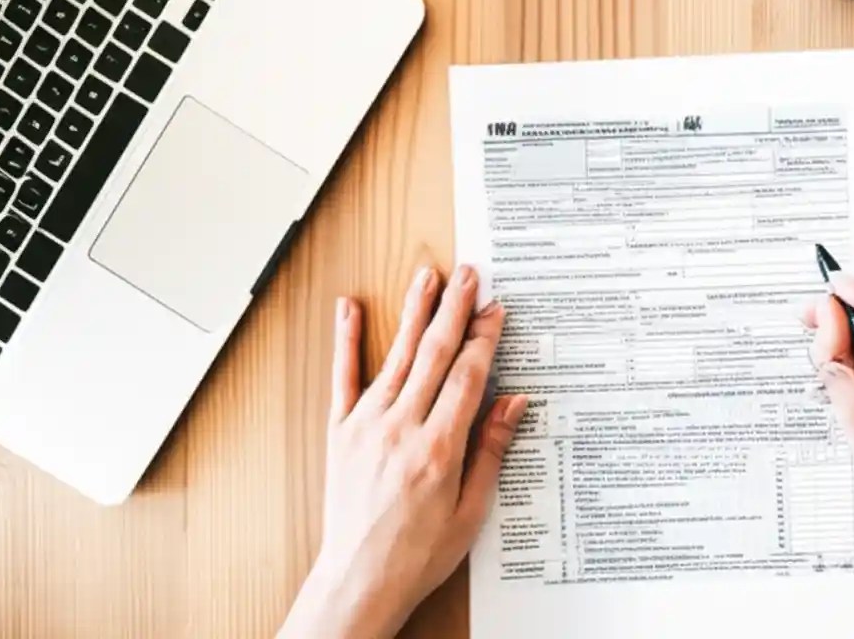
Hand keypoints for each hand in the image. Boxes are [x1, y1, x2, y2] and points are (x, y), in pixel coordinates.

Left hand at [279, 265, 526, 638]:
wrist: (360, 579)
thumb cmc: (418, 553)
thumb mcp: (471, 510)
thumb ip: (491, 450)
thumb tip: (512, 403)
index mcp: (439, 448)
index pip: (468, 376)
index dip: (485, 338)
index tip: (495, 310)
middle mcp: (401, 428)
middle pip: (436, 354)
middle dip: (456, 309)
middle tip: (470, 274)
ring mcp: (367, 425)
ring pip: (398, 355)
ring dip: (415, 312)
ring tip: (428, 276)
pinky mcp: (341, 431)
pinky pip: (344, 377)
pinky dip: (347, 340)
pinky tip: (350, 309)